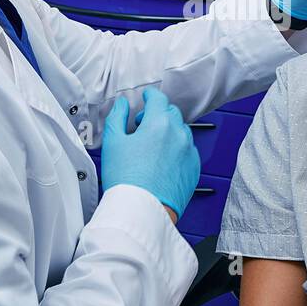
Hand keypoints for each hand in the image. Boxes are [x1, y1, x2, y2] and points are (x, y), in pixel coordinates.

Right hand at [100, 86, 200, 219]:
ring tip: (152, 145)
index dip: (150, 95)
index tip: (146, 97)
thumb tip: (122, 104)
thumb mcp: (113, 143)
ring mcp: (189, 152)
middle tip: (142, 124)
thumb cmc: (126, 179)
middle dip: (158, 113)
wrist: (142, 210)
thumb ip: (117, 117)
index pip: (158, 99)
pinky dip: (177, 149)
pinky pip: (187, 150)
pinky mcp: (193, 168)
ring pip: (181, 131)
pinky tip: (162, 160)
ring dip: (169, 131)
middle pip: (171, 113)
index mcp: (159, 123)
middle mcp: (179, 134)